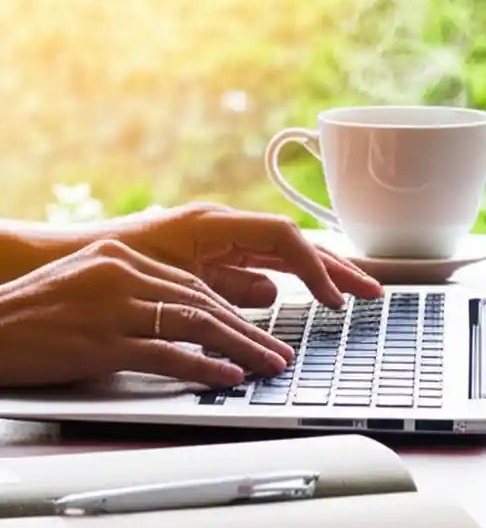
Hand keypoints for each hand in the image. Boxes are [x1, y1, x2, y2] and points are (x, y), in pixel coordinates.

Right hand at [0, 240, 294, 388]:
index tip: (259, 331)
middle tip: (278, 352)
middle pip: (204, 302)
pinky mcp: (102, 341)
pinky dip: (205, 366)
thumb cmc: (29, 320)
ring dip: (242, 348)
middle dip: (249, 331)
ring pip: (197, 325)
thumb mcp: (86, 291)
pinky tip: (230, 376)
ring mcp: (113, 307)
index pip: (193, 285)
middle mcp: (121, 275)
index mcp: (120, 259)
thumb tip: (185, 320)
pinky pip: (168, 353)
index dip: (233, 310)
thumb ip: (133, 296)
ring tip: (269, 365)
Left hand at [98, 203, 380, 307]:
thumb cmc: (113, 266)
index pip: (284, 239)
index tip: (334, 301)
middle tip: (372, 293)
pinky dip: (287, 285)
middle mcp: (223, 229)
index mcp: (215, 225)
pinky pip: (260, 271)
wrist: (70, 262)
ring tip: (350, 296)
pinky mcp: (212, 261)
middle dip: (336, 269)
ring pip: (283, 258)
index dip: (316, 270)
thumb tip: (269, 295)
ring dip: (318, 277)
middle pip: (295, 246)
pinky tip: (304, 302)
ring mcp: (220, 244)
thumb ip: (225, 290)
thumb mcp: (173, 282)